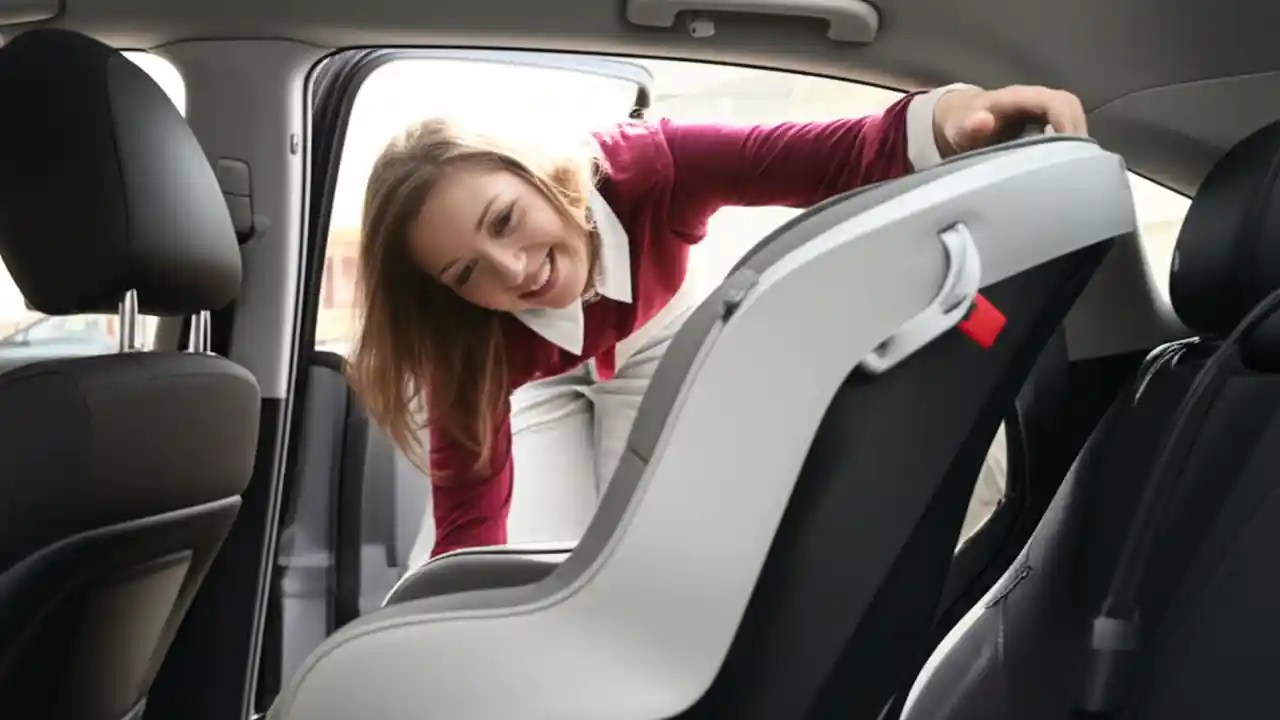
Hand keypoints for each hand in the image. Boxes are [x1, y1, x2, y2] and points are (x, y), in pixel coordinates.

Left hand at [933, 85, 1086, 158]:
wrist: (959, 119)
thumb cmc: (961, 123)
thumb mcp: (961, 125)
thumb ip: (970, 124)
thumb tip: (982, 121)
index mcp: (1022, 97)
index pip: (1058, 103)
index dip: (1067, 123)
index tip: (1068, 153)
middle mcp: (1039, 102)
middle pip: (1072, 111)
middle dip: (1077, 137)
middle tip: (1073, 169)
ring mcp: (1044, 114)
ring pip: (1072, 122)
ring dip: (1075, 146)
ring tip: (1069, 173)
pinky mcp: (1045, 127)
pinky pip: (1065, 134)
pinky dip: (1067, 151)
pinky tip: (1060, 173)